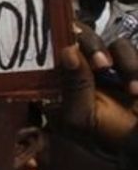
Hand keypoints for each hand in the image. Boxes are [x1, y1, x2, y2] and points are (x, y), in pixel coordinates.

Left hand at [57, 24, 137, 144]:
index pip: (41, 58)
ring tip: (129, 89)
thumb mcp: (83, 117)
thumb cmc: (109, 137)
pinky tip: (135, 91)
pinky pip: (123, 48)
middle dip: (88, 48)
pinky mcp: (121, 63)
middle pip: (70, 39)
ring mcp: (97, 67)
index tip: (56, 33)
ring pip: (100, 41)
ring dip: (119, 62)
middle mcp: (72, 74)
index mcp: (54, 89)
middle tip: (102, 65)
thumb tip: (68, 51)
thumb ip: (74, 85)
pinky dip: (132, 67)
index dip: (46, 43)